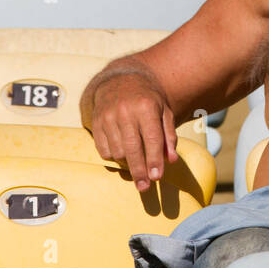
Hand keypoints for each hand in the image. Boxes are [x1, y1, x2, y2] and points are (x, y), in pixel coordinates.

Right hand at [86, 72, 178, 190]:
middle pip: (132, 148)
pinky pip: (103, 149)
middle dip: (139, 170)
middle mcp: (125, 111)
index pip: (151, 138)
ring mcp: (108, 117)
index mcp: (146, 107)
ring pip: (117, 151)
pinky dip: (114, 156)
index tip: (157, 177)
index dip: (154, 159)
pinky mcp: (96, 122)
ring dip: (127, 164)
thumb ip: (169, 136)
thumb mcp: (164, 112)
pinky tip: (122, 154)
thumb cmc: (147, 100)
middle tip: (144, 187)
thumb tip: (172, 160)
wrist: (120, 80)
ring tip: (136, 166)